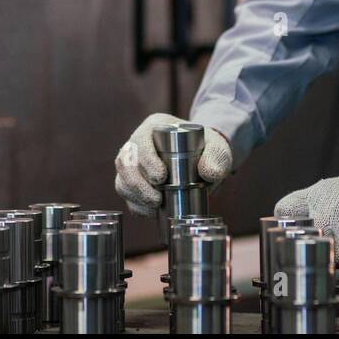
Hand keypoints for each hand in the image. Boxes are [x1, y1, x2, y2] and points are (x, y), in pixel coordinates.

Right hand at [114, 113, 231, 215]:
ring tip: (154, 207)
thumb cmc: (207, 148)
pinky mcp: (132, 180)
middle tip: (157, 199)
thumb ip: (217, 157)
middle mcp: (137, 143)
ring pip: (121, 179)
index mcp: (154, 127)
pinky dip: (135, 205)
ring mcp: (132, 162)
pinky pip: (125, 193)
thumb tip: (208, 173)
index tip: (161, 178)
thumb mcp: (217, 148)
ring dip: (134, 196)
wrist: (204, 158)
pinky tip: (150, 212)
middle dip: (137, 184)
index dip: (146, 161)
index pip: (141, 141)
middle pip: (125, 162)